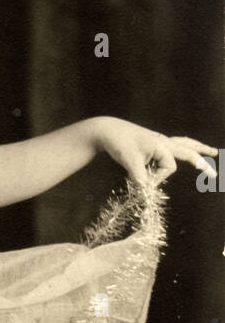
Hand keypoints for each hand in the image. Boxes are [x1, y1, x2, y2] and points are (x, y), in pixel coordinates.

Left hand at [85, 115, 217, 185]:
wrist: (108, 130)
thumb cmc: (119, 142)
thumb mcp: (129, 161)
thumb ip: (140, 178)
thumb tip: (147, 193)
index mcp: (161, 145)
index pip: (168, 168)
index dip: (157, 179)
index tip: (142, 182)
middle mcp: (164, 141)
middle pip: (189, 151)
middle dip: (202, 162)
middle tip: (214, 174)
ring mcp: (160, 141)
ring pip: (185, 144)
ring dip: (198, 149)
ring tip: (213, 152)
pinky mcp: (154, 142)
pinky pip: (176, 144)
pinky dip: (185, 146)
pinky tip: (191, 146)